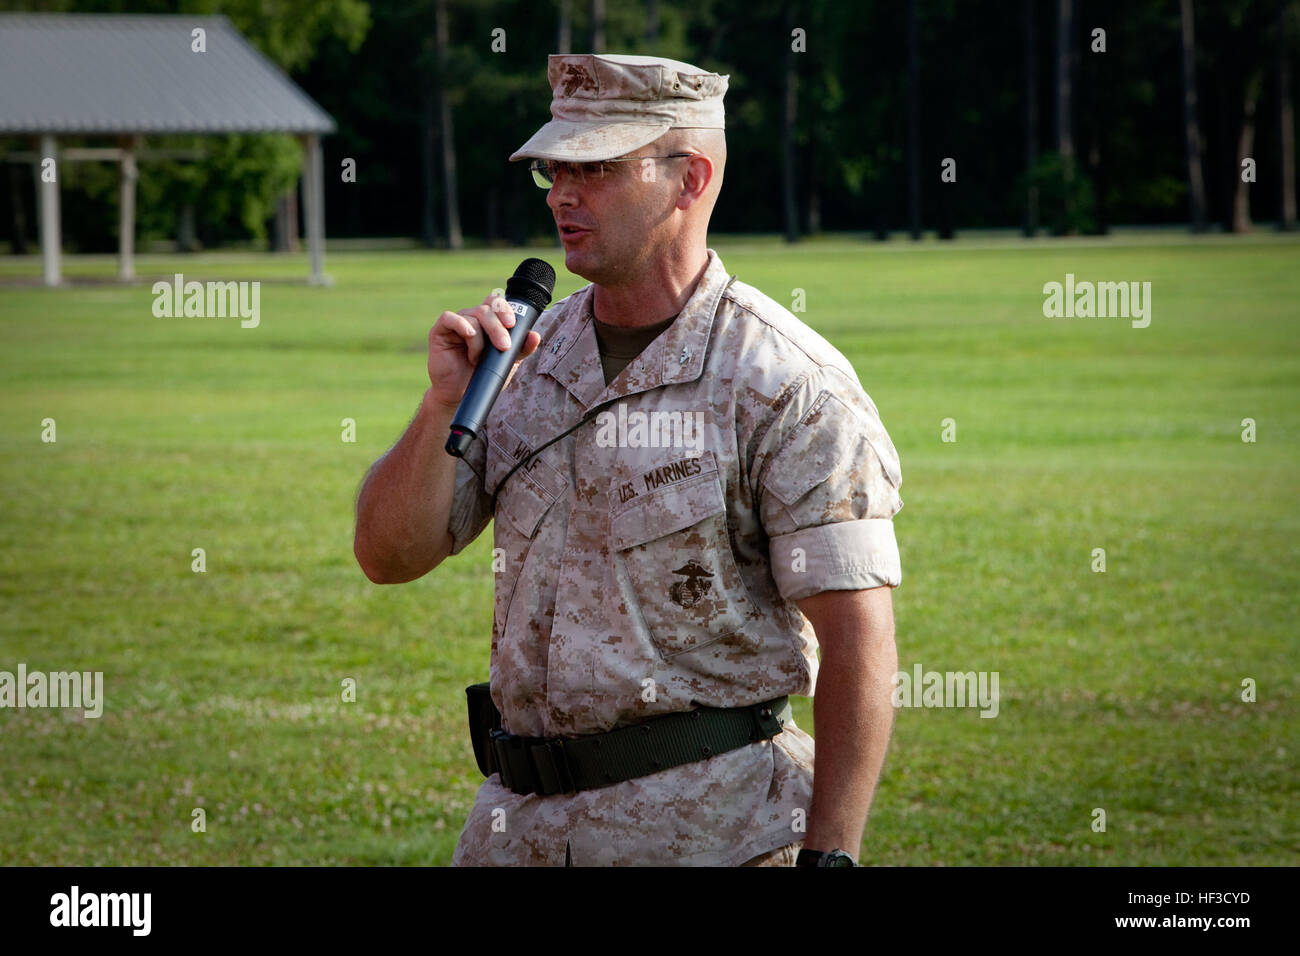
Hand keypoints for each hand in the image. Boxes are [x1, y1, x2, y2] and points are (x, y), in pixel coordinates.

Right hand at [426, 294, 542, 411]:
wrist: (461, 395)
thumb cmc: (484, 376)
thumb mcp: (507, 363)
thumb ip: (522, 349)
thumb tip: (535, 335)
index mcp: (488, 322)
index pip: (496, 303)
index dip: (505, 309)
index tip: (512, 324)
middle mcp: (472, 318)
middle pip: (486, 309)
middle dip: (497, 327)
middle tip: (504, 346)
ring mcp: (456, 324)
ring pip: (471, 317)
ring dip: (480, 340)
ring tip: (478, 359)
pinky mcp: (440, 331)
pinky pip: (449, 318)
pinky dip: (461, 324)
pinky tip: (469, 335)